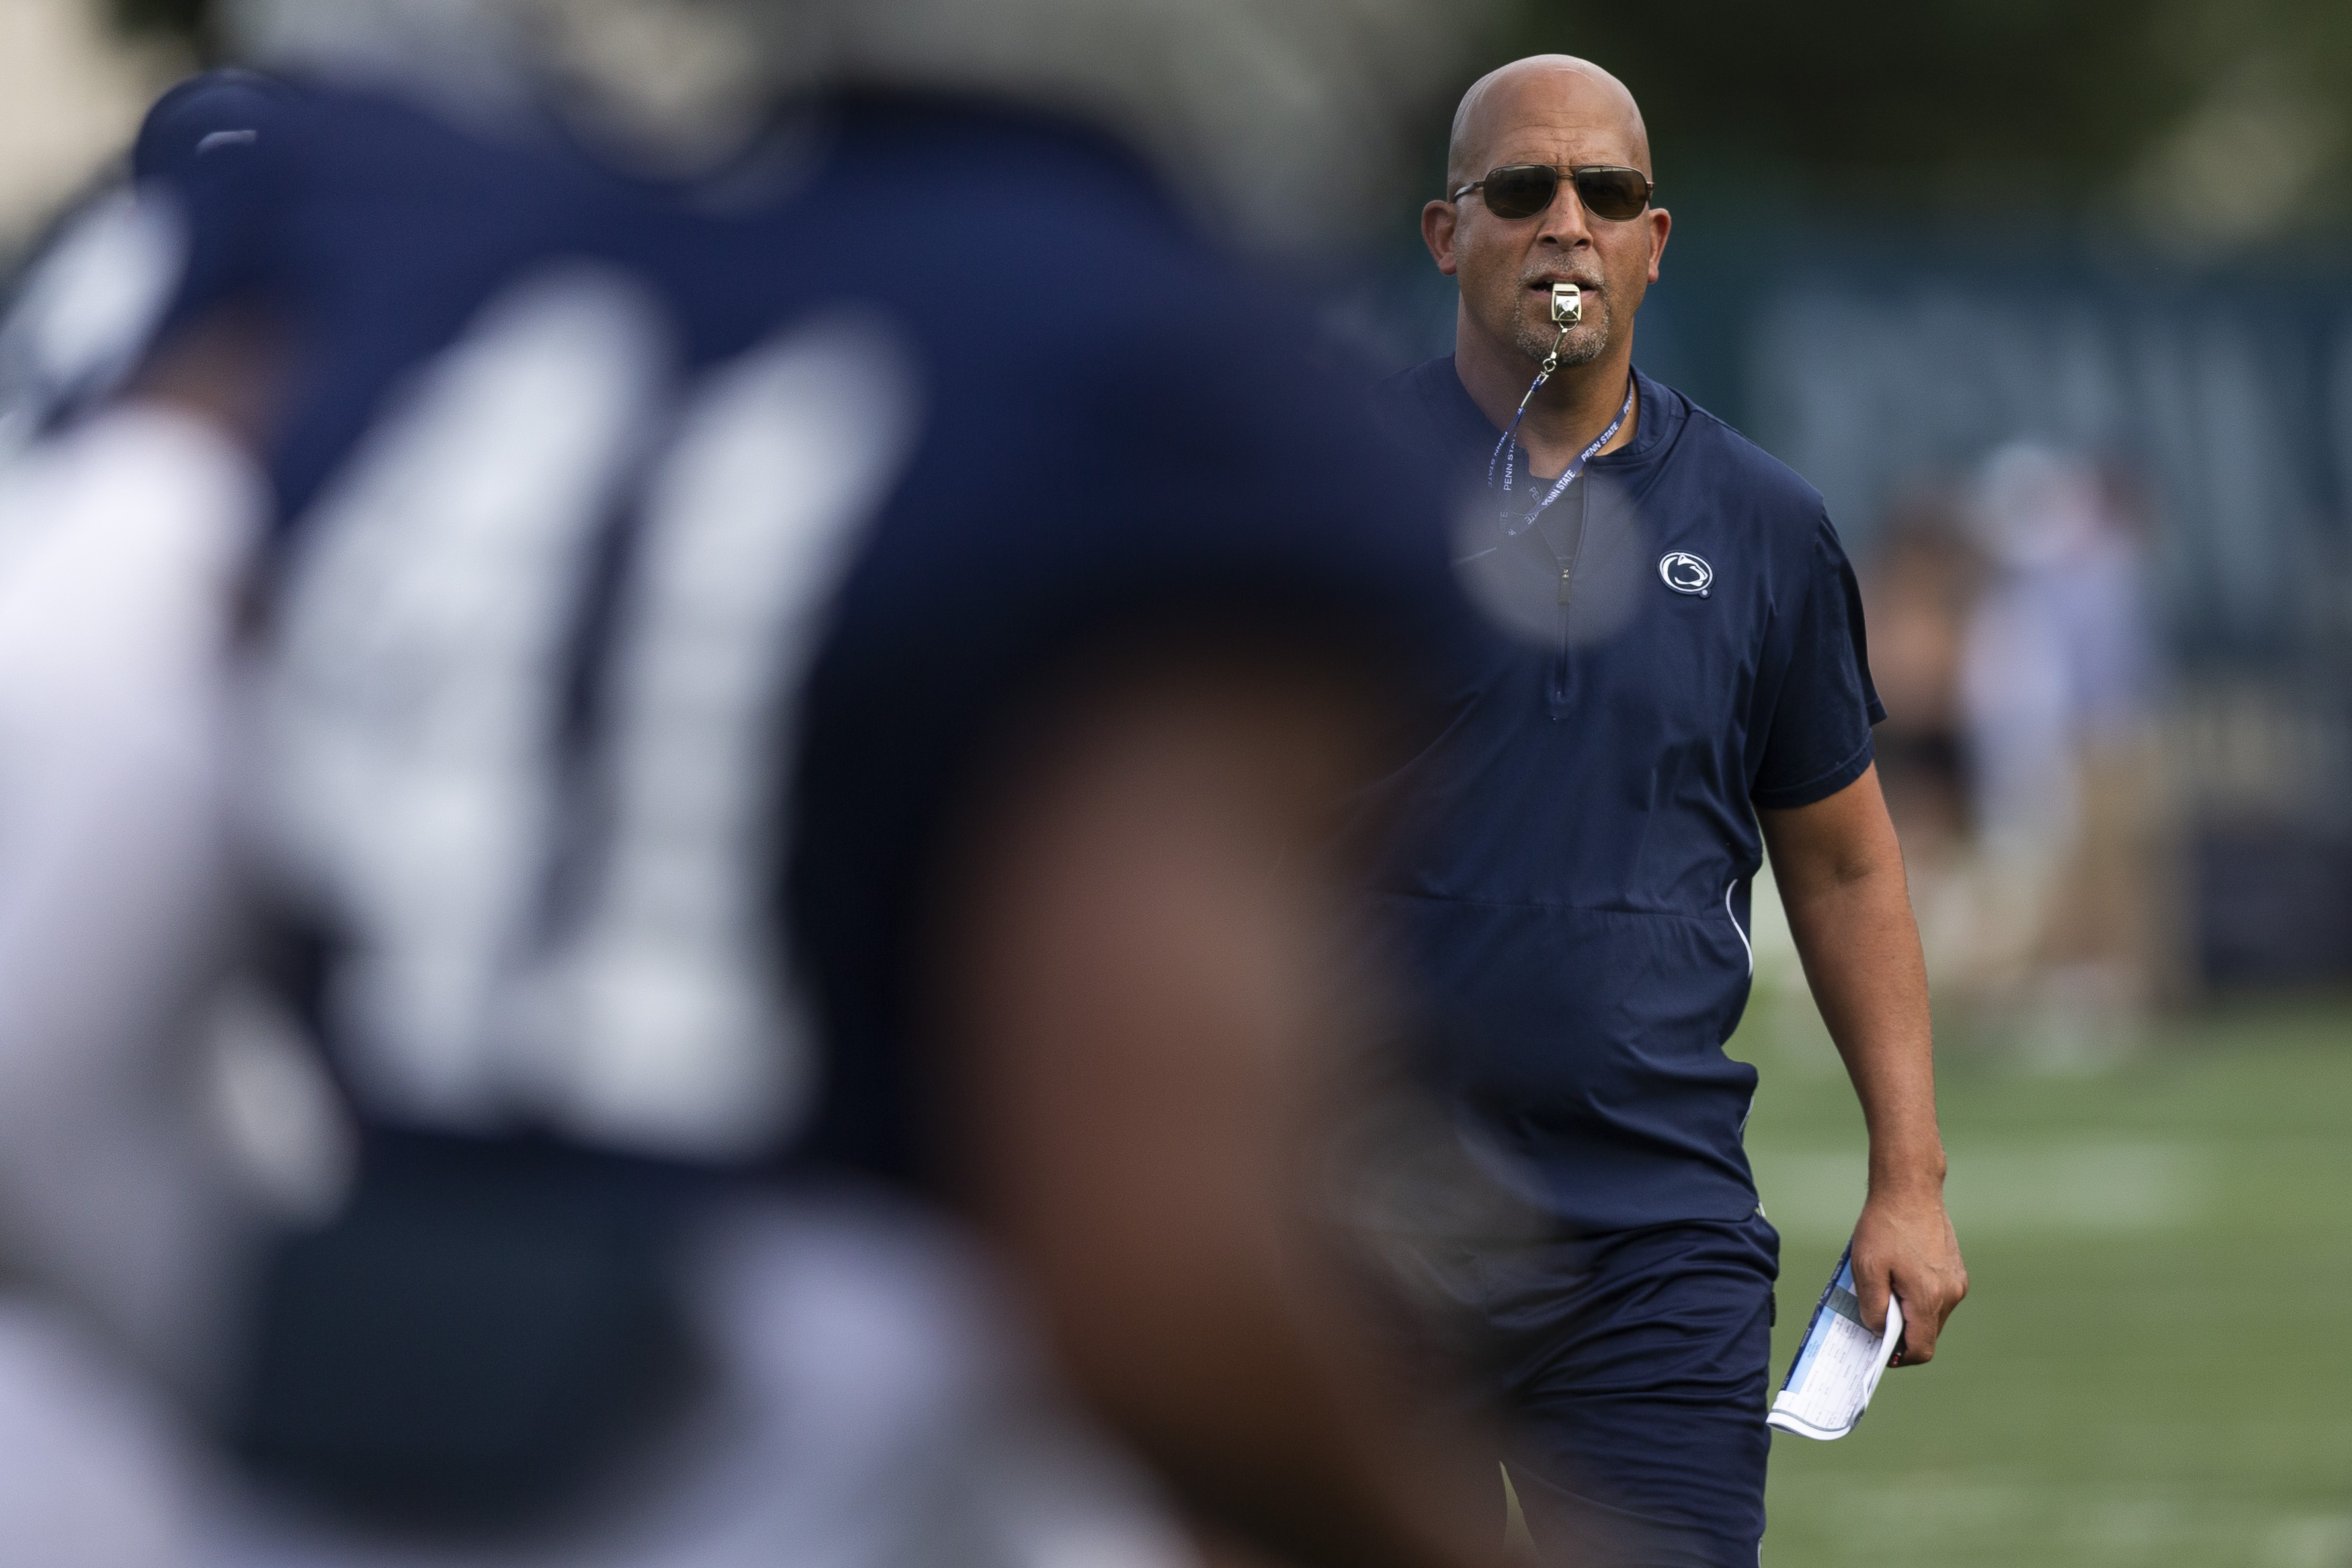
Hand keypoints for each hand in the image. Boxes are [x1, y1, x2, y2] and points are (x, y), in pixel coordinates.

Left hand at [1849, 1182, 1966, 1365]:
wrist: (1910, 1189)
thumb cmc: (1884, 1226)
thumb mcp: (1866, 1268)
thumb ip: (1872, 1307)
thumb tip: (1879, 1332)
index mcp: (1928, 1297)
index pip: (1920, 1349)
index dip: (1899, 1357)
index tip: (1879, 1352)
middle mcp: (1950, 1294)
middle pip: (1927, 1334)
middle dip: (1902, 1335)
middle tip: (1875, 1320)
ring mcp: (1956, 1282)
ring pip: (1933, 1316)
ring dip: (1910, 1314)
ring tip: (1885, 1292)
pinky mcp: (1956, 1270)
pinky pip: (1937, 1297)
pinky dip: (1918, 1298)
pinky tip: (1898, 1277)